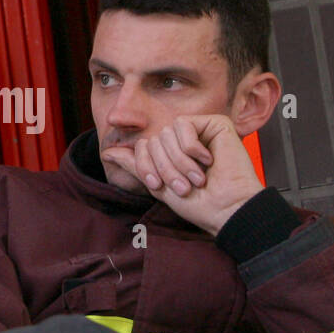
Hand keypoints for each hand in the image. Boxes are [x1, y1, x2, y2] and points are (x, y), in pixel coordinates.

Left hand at [99, 114, 262, 234]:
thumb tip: (106, 152)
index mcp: (171, 154)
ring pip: (166, 133)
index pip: (143, 147)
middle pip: (153, 140)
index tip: (161, 186)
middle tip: (184, 185)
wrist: (227, 209)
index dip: (147, 167)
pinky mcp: (215, 123)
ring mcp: (200, 131)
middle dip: (165, 166)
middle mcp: (184, 140)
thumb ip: (136, 165)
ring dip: (179, 160)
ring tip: (197, 177)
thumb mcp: (159, 185)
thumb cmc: (198, 204)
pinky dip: (191, 146)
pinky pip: (184, 125)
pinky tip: (208, 159)